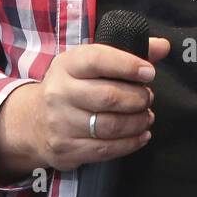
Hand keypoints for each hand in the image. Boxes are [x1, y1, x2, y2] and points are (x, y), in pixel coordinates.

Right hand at [22, 36, 169, 172]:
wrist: (33, 120)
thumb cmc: (73, 86)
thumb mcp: (90, 63)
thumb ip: (128, 53)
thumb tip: (163, 47)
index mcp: (67, 65)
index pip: (98, 60)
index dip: (128, 65)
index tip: (149, 73)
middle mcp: (60, 93)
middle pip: (108, 97)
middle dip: (137, 99)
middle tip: (148, 98)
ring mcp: (60, 123)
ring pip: (109, 126)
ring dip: (137, 122)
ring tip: (147, 116)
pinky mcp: (66, 149)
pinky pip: (105, 149)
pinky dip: (130, 143)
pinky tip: (141, 135)